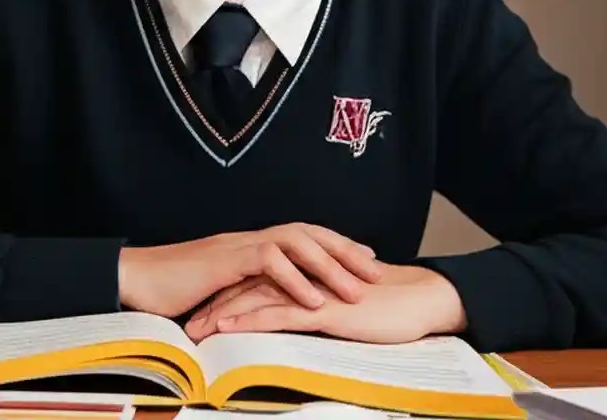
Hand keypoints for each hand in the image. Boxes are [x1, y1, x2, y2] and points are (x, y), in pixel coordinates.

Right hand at [117, 223, 382, 319]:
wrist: (133, 278)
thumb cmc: (167, 287)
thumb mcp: (215, 287)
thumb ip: (241, 287)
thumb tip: (264, 300)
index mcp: (246, 244)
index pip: (300, 237)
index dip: (334, 245)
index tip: (365, 258)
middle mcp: (246, 239)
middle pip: (307, 233)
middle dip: (345, 251)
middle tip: (377, 270)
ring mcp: (235, 246)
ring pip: (293, 243)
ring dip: (328, 266)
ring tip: (355, 289)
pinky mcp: (223, 261)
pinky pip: (266, 263)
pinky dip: (294, 281)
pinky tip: (313, 300)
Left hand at [184, 263, 467, 342]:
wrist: (422, 300)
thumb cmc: (386, 307)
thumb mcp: (341, 308)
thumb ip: (316, 308)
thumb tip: (295, 322)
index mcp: (302, 275)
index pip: (253, 282)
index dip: (223, 296)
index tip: (197, 311)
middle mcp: (300, 277)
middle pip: (244, 287)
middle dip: (211, 305)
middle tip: (183, 322)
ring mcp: (310, 290)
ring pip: (254, 299)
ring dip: (221, 314)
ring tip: (195, 330)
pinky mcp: (322, 307)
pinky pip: (279, 312)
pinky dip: (250, 319)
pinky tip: (228, 326)